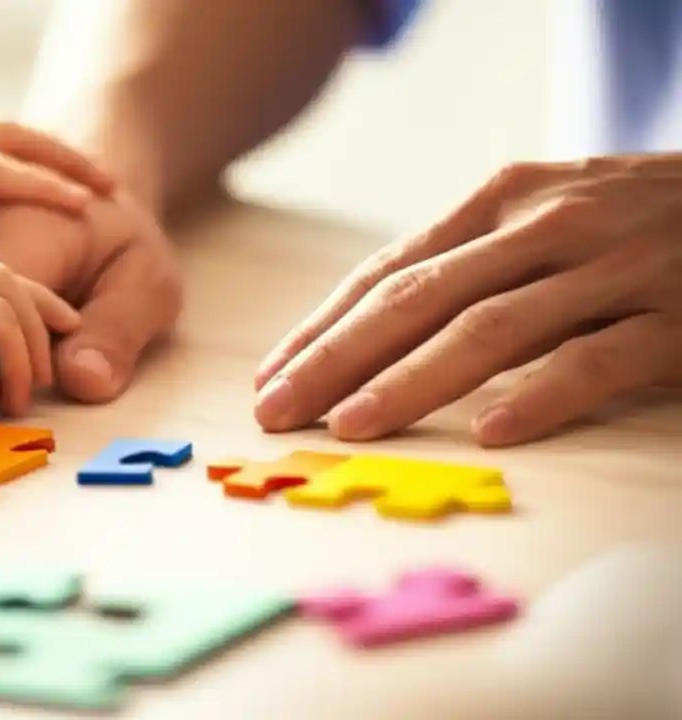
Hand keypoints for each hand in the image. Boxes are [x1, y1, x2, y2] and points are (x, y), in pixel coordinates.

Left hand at [254, 155, 681, 446]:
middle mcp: (546, 227)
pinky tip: (489, 430)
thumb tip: (364, 333)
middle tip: (276, 412)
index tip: (271, 377)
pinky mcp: (679, 316)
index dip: (323, 327)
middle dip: (336, 359)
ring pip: (490, 328)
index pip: (389, 271)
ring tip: (350, 427)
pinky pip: (597, 359)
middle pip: (417, 298)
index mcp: (501, 202)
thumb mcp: (541, 217)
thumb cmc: (633, 220)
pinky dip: (540, 395)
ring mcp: (613, 267)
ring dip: (410, 380)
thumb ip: (466, 262)